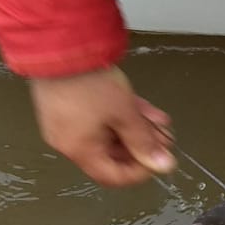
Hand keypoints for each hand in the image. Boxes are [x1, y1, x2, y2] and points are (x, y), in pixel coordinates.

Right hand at [30, 67, 174, 186]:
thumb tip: (163, 166)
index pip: (112, 177)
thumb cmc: (89, 84)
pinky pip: (101, 119)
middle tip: (165, 138)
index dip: (140, 172)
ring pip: (110, 135)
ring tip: (161, 123)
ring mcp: (68, 122)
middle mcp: (69, 140)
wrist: (59, 47)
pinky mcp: (70, 105)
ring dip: (138, 131)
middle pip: (112, 155)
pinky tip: (150, 112)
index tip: (159, 159)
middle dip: (142, 147)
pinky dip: (124, 117)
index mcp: (79, 149)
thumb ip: (144, 142)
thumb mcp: (124, 115)